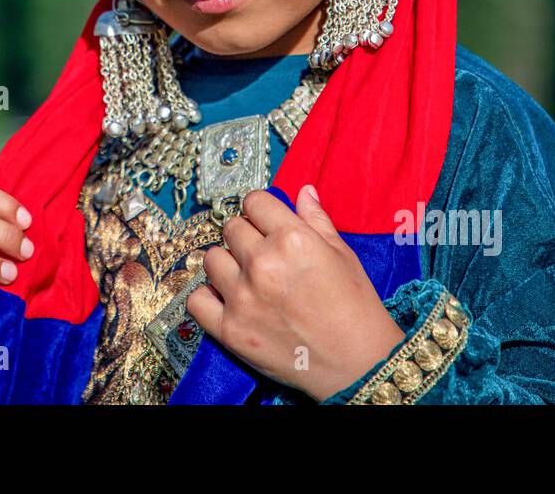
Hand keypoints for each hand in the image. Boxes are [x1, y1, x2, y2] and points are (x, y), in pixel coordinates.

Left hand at [186, 184, 405, 400]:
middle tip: (262, 253)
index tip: (266, 222)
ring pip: (211, 258)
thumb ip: (317, 219)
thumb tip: (303, 191)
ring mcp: (242, 297)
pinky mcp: (230, 330)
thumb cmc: (355, 307)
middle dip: (246, 235)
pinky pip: (196, 299)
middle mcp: (263, 263)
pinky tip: (226, 298)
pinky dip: (208, 297)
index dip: (261, 210)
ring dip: (226, 263)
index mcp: (292, 239)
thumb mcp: (342, 254)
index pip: (254, 201)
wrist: (357, 363)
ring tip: (246, 276)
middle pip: (232, 227)